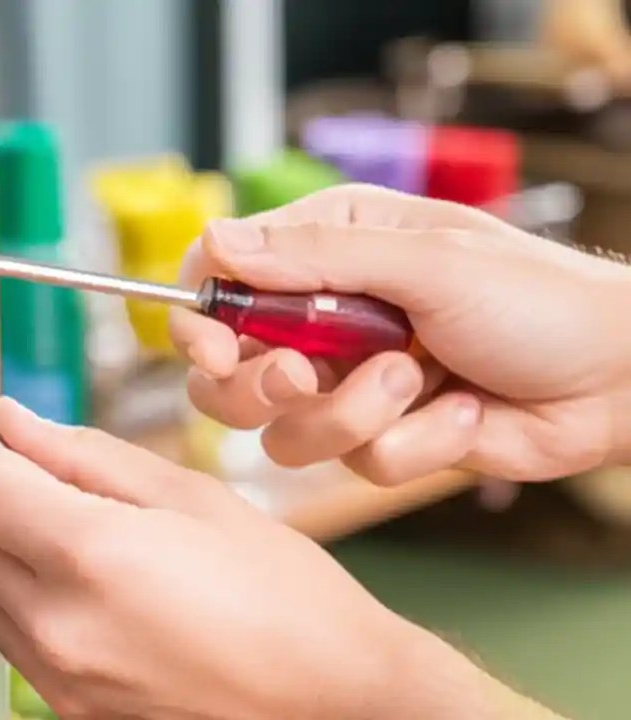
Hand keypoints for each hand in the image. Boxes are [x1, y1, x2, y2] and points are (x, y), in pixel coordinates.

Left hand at [0, 398, 471, 719]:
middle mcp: (57, 624)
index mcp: (89, 556)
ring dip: (6, 542)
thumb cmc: (283, 598)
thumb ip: (82, 453)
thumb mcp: (188, 495)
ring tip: (84, 532)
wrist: (330, 698)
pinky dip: (27, 594)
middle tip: (45, 471)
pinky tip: (88, 581)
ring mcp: (57, 675)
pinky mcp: (64, 705)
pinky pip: (10, 630)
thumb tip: (12, 423)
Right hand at [171, 184, 630, 483]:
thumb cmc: (538, 301)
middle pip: (229, 371)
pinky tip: (463, 413)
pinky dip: (414, 443)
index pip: (222, 279)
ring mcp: (350, 381)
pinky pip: (356, 461)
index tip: (215, 350)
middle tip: (306, 374)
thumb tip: (217, 239)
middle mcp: (326, 316)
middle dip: (263, 385)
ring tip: (419, 383)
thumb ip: (314, 256)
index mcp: (328, 249)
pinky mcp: (382, 436)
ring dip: (355, 415)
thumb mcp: (424, 261)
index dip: (200, 319)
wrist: (619, 381)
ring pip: (284, 430)